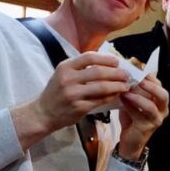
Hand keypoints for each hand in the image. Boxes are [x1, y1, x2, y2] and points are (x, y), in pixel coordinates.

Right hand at [12, 53, 128, 149]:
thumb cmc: (56, 92)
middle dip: (116, 73)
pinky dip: (111, 96)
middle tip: (126, 74)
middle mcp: (68, 79)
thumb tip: (107, 63)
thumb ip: (81, 68)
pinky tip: (116, 95)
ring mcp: (73, 94)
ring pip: (102, 87)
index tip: (117, 61)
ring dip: (117, 86)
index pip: (89, 57)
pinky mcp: (78, 108)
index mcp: (65, 67)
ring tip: (125, 85)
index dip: (106, 58)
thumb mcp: (63, 74)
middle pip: (98, 72)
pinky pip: (100, 100)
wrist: (43, 113)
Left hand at [117, 73, 168, 159]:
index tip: (137, 70)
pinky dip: (130, 106)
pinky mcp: (147, 128)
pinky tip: (122, 100)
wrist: (130, 140)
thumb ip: (134, 89)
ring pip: (151, 106)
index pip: (160, 85)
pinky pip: (139, 115)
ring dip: (138, 97)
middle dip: (151, 86)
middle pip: (163, 95)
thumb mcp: (134, 100)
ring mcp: (156, 119)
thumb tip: (126, 74)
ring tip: (126, 91)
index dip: (149, 77)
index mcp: (160, 101)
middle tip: (138, 79)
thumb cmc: (132, 118)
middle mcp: (162, 110)